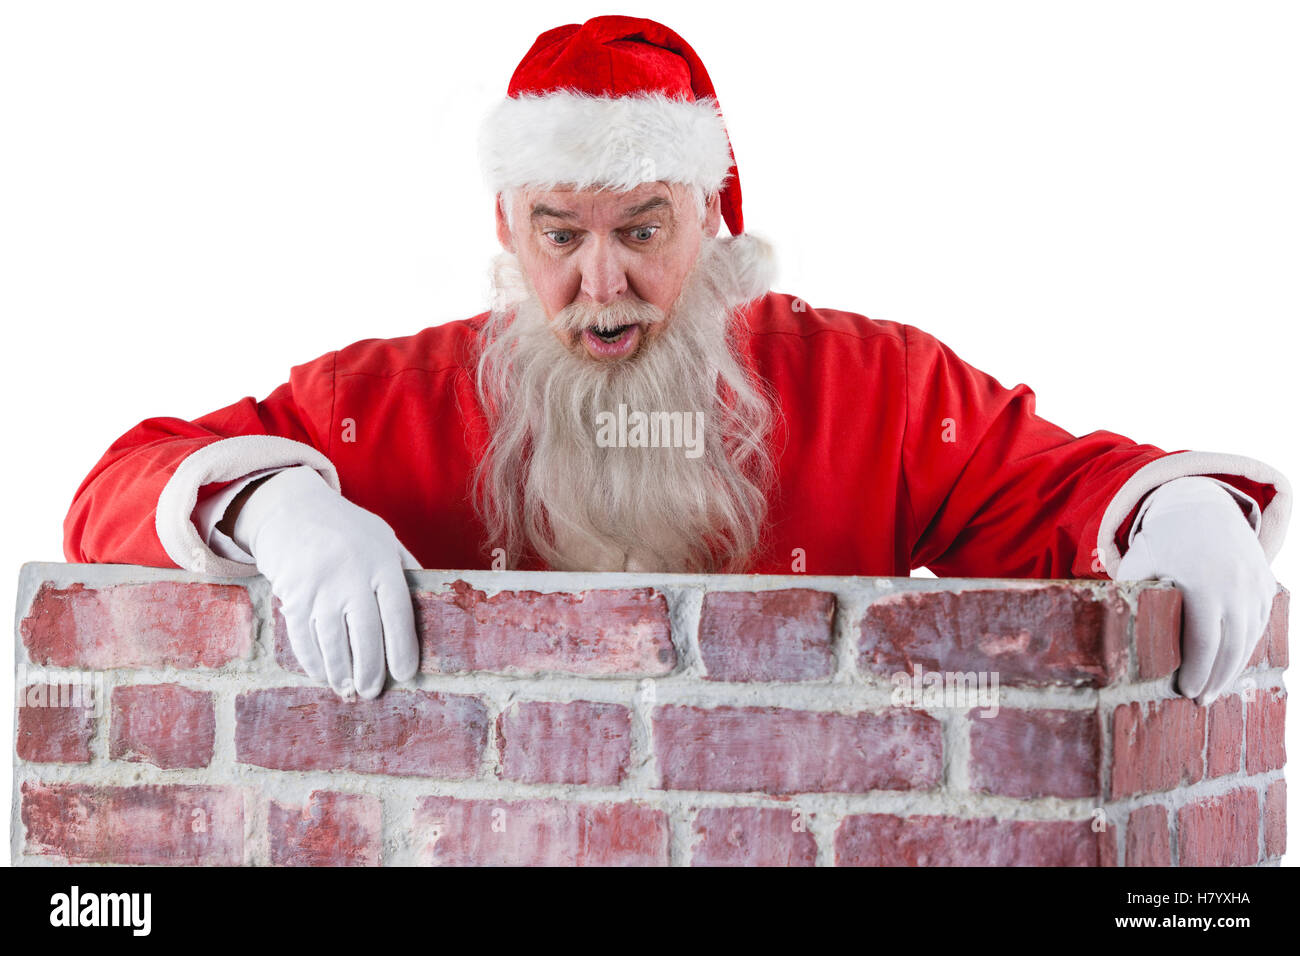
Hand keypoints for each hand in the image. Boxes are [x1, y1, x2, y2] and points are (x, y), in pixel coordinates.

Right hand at [231, 466, 420, 698]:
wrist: (292, 510)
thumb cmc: (347, 530)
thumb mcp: (383, 539)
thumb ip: (405, 570)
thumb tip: (434, 601)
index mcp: (381, 563)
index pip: (398, 612)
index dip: (402, 647)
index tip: (405, 674)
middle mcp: (352, 575)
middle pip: (365, 633)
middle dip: (370, 669)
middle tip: (373, 692)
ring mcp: (319, 586)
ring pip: (332, 641)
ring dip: (341, 672)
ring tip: (349, 690)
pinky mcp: (292, 594)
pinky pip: (302, 637)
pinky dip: (313, 661)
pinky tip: (323, 675)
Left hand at [1115, 476, 1275, 705]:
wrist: (1202, 508)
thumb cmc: (1162, 542)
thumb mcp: (1138, 562)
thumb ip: (1129, 595)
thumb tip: (1110, 633)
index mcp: (1200, 582)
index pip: (1204, 640)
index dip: (1197, 671)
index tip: (1185, 692)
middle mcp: (1234, 585)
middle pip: (1231, 647)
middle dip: (1216, 679)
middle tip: (1200, 702)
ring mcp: (1255, 586)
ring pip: (1249, 640)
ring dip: (1233, 670)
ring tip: (1214, 692)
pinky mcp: (1266, 586)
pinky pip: (1260, 626)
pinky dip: (1246, 649)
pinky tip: (1229, 667)